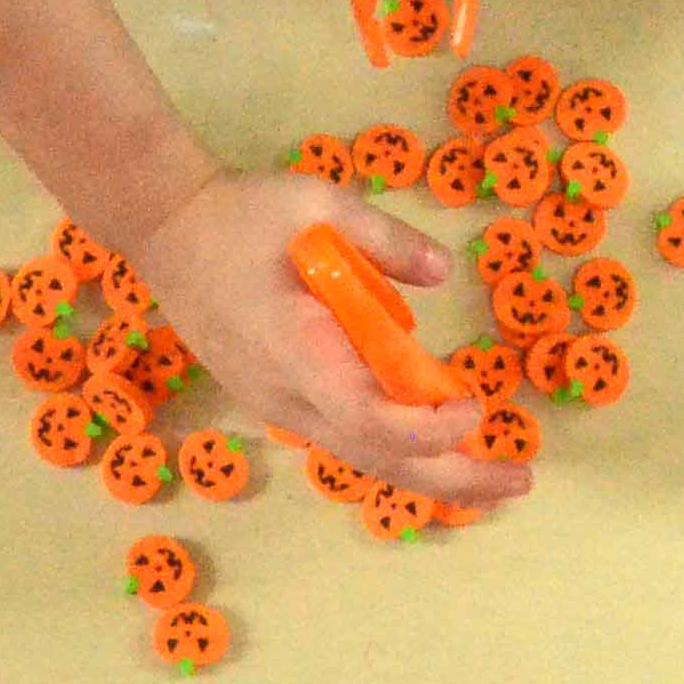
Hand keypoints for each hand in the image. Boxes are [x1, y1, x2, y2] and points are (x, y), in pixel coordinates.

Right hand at [118, 169, 529, 508]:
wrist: (164, 229)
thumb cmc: (241, 212)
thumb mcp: (317, 202)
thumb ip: (385, 239)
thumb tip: (444, 271)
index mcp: (296, 351)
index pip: (369, 419)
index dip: (427, 429)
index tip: (474, 405)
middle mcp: (287, 395)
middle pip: (377, 460)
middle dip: (452, 479)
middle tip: (519, 482)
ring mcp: (277, 405)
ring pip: (361, 457)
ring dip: (429, 471)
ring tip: (492, 475)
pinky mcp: (275, 399)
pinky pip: (344, 438)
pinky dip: (396, 450)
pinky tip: (435, 446)